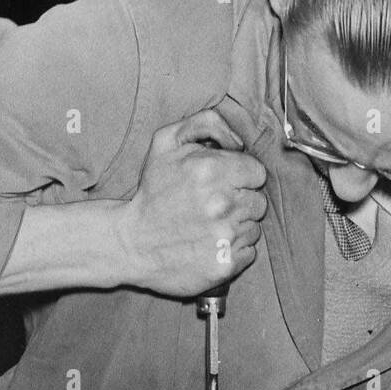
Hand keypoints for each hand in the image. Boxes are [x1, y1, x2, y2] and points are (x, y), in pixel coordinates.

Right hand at [115, 109, 267, 296]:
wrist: (131, 244)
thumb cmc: (152, 192)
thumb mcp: (166, 142)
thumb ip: (207, 123)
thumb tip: (239, 140)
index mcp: (212, 170)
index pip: (258, 173)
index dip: (241, 177)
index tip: (223, 184)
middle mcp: (223, 204)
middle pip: (259, 202)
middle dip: (240, 202)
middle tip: (214, 207)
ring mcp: (225, 238)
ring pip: (254, 228)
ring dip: (237, 226)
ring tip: (210, 226)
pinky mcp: (225, 265)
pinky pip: (249, 253)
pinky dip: (234, 250)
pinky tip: (211, 245)